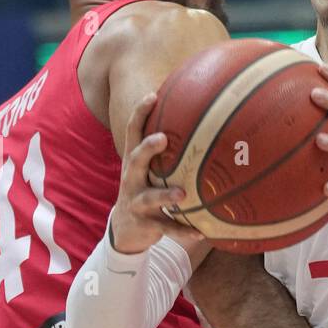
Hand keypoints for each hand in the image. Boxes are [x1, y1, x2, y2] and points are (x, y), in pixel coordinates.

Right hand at [110, 94, 207, 255]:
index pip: (133, 132)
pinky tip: (200, 232)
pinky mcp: (146, 224)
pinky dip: (183, 230)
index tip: (153, 95)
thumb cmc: (145, 189)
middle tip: (162, 138)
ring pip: (149, 197)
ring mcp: (137, 202)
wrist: (126, 229)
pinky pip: (166, 227)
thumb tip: (201, 122)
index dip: (140, 113)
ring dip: (165, 195)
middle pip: (135, 160)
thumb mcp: (149, 170)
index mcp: (133, 162)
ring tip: (182, 194)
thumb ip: (166, 151)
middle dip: (147, 149)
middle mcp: (132, 179)